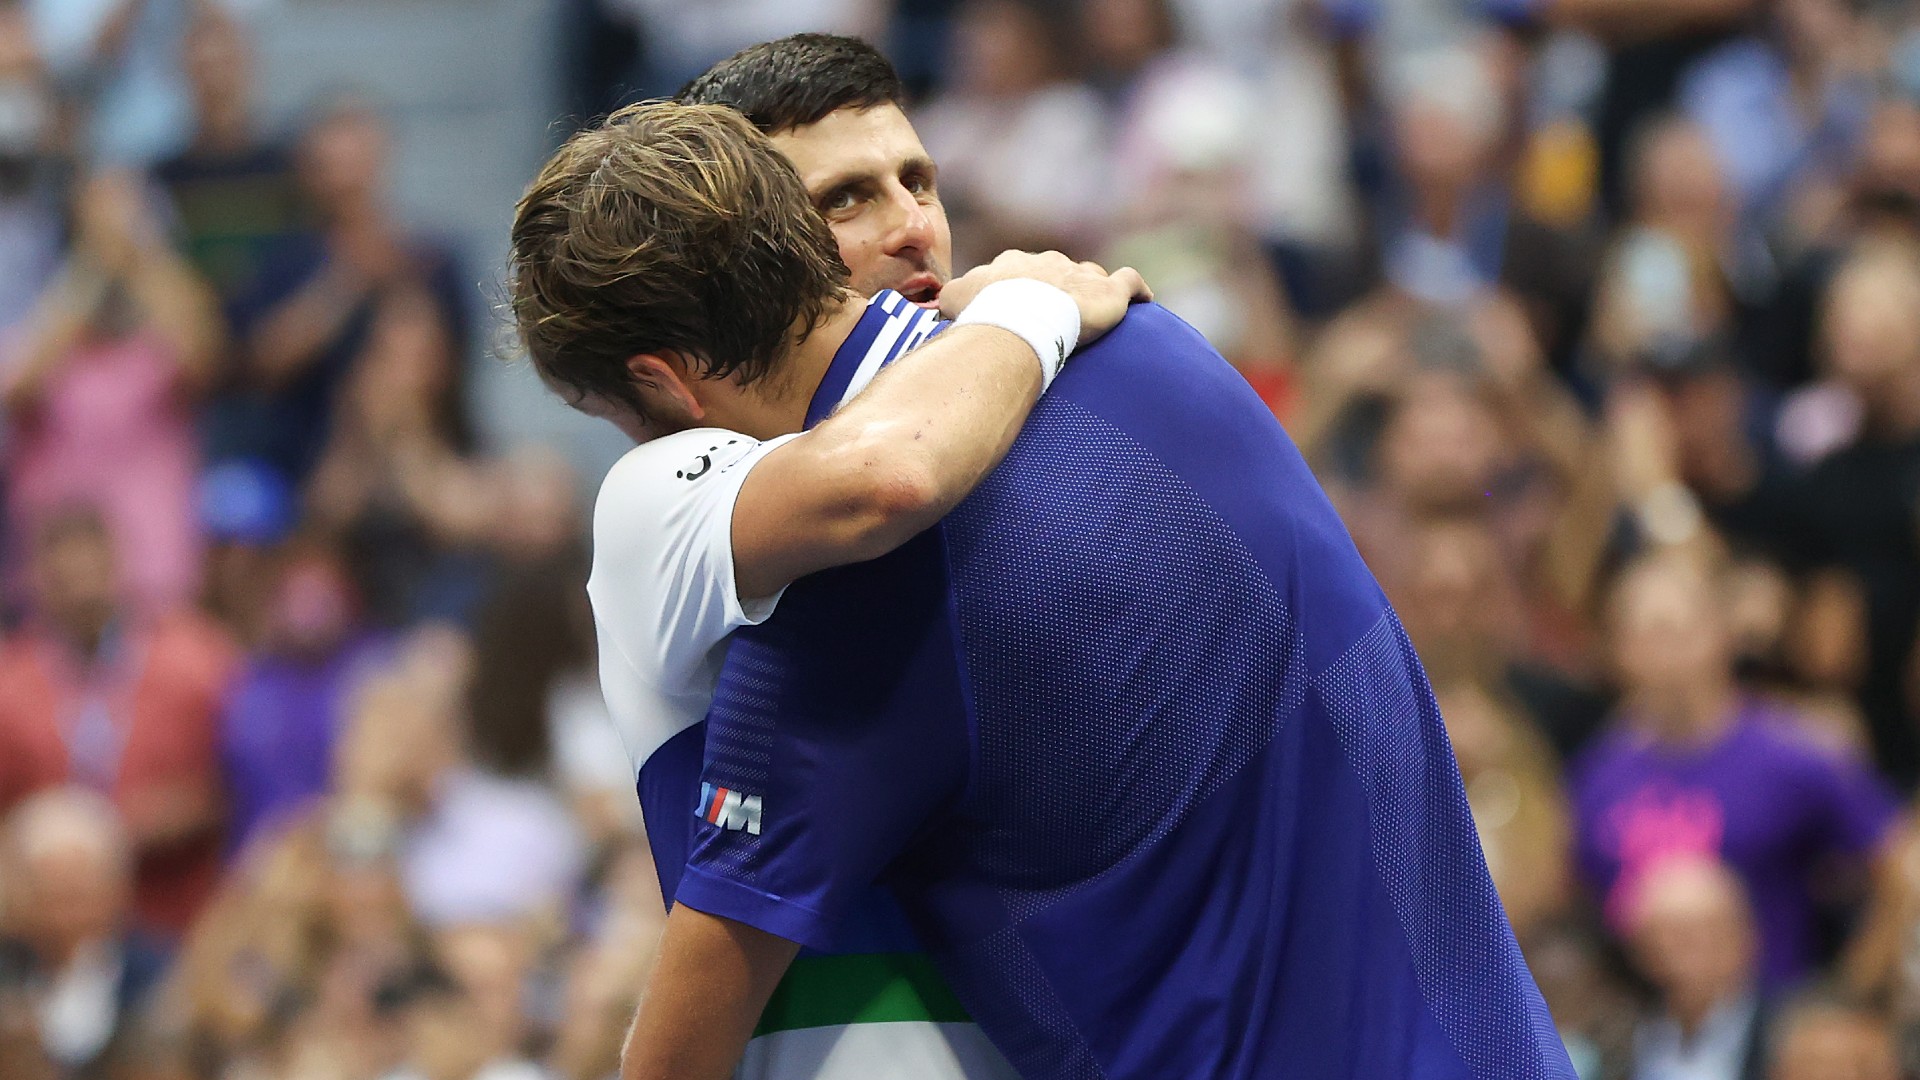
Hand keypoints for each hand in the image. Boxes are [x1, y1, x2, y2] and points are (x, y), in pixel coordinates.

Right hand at [940, 250, 1151, 346]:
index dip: (1022, 290)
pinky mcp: (1109, 291)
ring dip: (1092, 290)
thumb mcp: (956, 300)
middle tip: (1055, 319)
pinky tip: (1144, 301)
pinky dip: (1137, 291)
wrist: (1017, 318)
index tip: (1020, 310)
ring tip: (1094, 313)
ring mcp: (1081, 274)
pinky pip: (1130, 283)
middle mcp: (1049, 261)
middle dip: (1058, 289)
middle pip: (1058, 271)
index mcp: (1014, 263)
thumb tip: (940, 306)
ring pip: (1091, 275)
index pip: (1022, 270)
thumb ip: (952, 298)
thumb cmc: (984, 311)